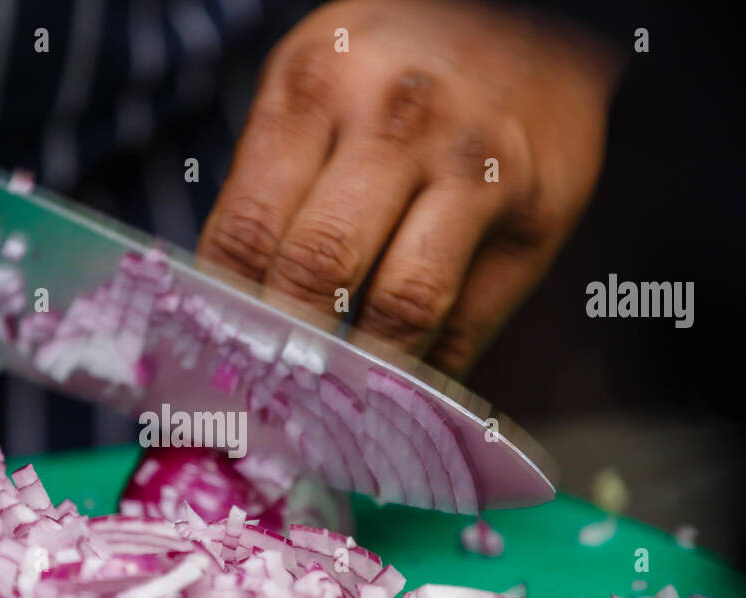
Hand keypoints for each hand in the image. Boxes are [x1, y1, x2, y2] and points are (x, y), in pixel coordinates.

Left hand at [198, 0, 621, 377]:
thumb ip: (272, 181)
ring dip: (356, 376)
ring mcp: (474, 172)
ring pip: (401, 309)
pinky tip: (391, 395)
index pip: (247, 231)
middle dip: (282, 352)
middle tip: (261, 402)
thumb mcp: (314, 85)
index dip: (221, 315)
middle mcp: (398, 124)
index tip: (210, 364)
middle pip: (318, 271)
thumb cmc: (398, 66)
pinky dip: (424, 379)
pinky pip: (468, 328)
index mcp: (318, 88)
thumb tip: (226, 305)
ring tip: (324, 411)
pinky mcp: (535, 219)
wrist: (532, 20)